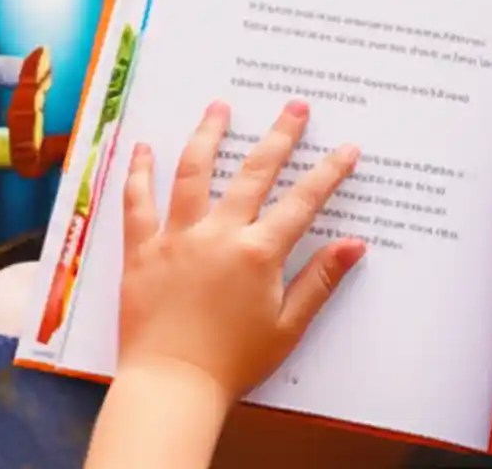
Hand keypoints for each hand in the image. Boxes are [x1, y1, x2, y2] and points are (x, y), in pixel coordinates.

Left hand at [117, 99, 366, 404]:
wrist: (172, 385)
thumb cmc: (234, 362)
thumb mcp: (288, 326)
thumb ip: (320, 280)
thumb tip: (354, 245)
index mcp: (258, 253)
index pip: (303, 202)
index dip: (328, 173)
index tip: (347, 148)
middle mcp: (219, 234)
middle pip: (254, 173)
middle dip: (279, 136)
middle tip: (294, 107)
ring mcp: (177, 238)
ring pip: (193, 173)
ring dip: (209, 135)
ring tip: (219, 106)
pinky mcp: (142, 251)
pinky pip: (137, 203)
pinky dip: (139, 172)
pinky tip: (143, 147)